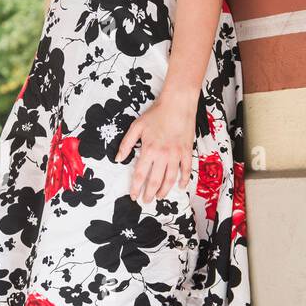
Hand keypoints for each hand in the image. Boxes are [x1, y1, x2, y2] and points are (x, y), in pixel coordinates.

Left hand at [114, 87, 197, 202]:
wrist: (177, 105)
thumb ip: (126, 144)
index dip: (136, 187)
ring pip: (171, 178)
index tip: (133, 196)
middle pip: (155, 180)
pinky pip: (186, 170)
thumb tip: (118, 159)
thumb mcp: (136, 127)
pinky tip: (180, 186)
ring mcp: (177, 155)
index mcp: (149, 150)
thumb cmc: (155, 114)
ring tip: (159, 197)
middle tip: (145, 201)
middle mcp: (163, 155)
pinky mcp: (187, 152)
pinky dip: (184, 180)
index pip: (140, 174)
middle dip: (149, 193)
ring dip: (165, 190)